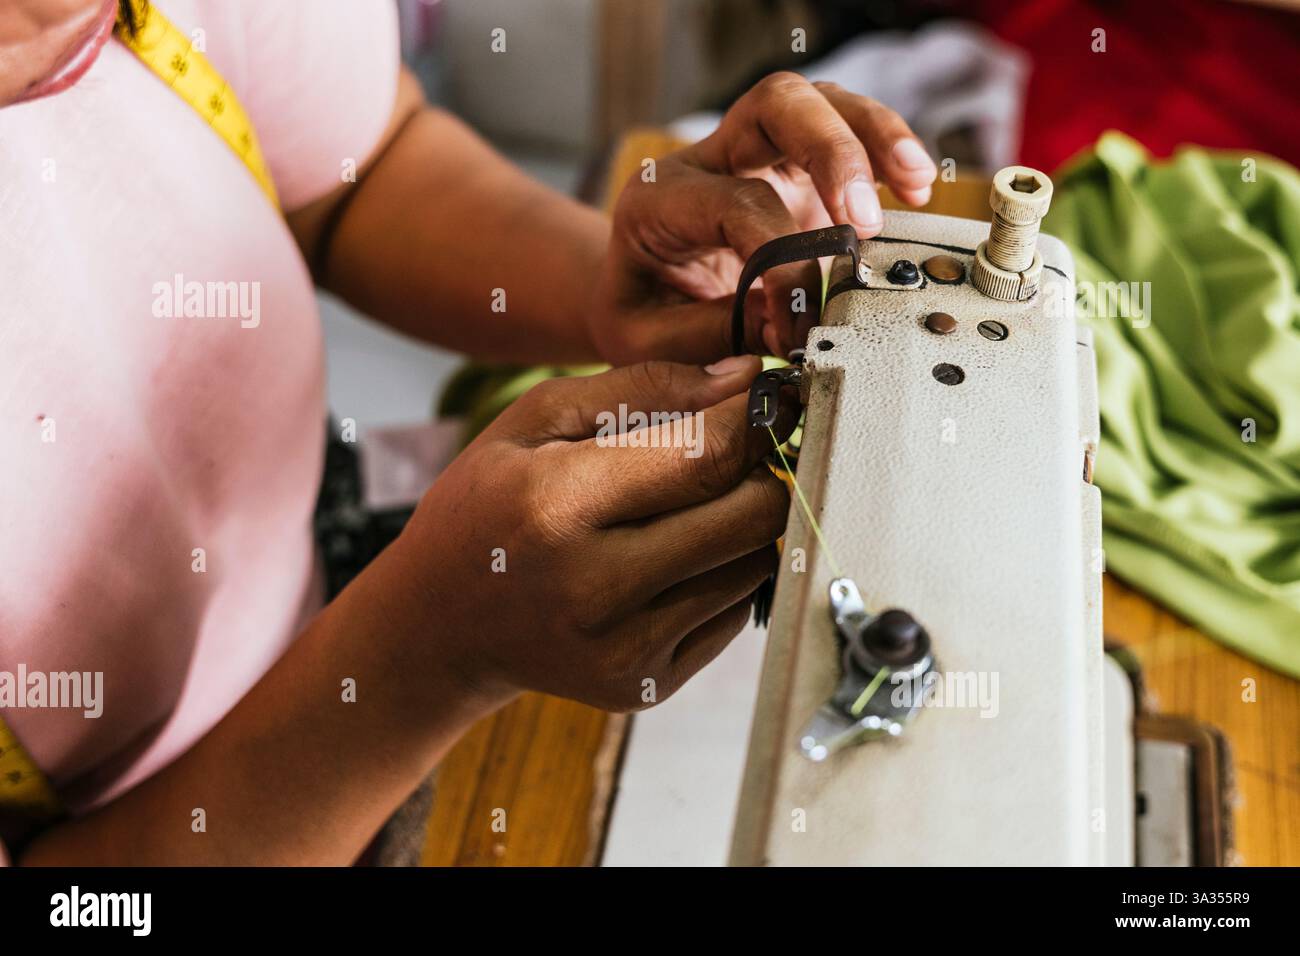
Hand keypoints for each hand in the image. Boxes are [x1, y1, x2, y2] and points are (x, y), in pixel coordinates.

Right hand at [393, 356, 794, 711]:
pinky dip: (721, 574)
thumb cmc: (488, 505)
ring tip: (693, 504)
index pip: (706, 456)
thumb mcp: (537, 420)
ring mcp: (622, 648)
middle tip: (745, 447)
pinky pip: (733, 613)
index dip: (755, 420)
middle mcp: (592, 588)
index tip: (769, 397)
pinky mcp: (645, 685)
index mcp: (557, 505)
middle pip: (750, 516)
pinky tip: (672, 558)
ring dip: (745, 523)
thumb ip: (643, 388)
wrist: (439, 624)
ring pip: (752, 565)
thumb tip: (745, 378)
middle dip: (765, 469)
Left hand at [589, 72, 936, 364]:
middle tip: (864, 223)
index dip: (781, 262)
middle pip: (776, 105)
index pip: (738, 203)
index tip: (799, 323)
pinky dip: (884, 150)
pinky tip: (913, 187)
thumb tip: (789, 328)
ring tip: (916, 186)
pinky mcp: (795, 172)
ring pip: (818, 101)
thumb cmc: (638, 316)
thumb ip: (713, 336)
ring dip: (874, 134)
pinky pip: (843, 130)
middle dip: (833, 151)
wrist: (634, 295)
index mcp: (661, 197)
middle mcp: (709, 159)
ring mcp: (756, 157)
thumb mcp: (648, 342)